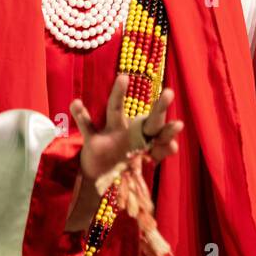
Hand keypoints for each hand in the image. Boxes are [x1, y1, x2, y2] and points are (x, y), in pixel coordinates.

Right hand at [64, 77, 183, 230]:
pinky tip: (76, 103)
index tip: (179, 125)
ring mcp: (111, 133)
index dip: (168, 131)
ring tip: (123, 78)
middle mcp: (131, 132)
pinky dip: (80, 115)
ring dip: (118, 95)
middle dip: (159, 109)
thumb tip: (174, 146)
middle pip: (145, 119)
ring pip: (114, 111)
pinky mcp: (92, 140)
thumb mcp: (142, 164)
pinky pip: (87, 126)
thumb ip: (158, 153)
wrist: (101, 177)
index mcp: (145, 139)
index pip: (160, 132)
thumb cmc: (127, 165)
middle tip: (169, 94)